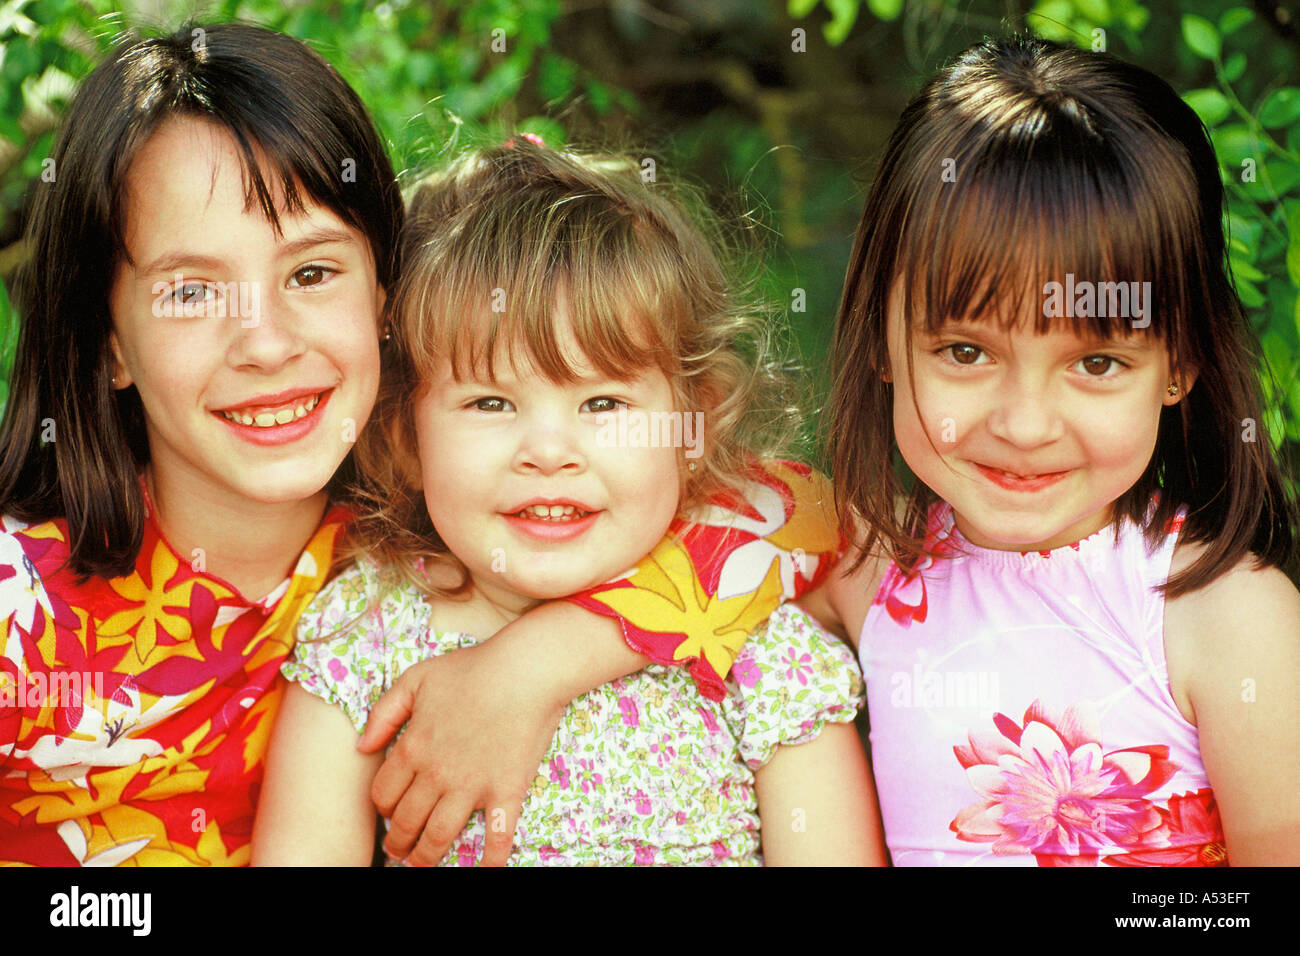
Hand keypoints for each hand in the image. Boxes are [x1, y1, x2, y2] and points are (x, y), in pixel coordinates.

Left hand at [357, 638, 563, 865]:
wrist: (524, 670)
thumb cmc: (471, 669)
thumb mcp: (416, 679)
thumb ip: (384, 713)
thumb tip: (362, 746)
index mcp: (413, 747)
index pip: (383, 793)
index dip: (381, 808)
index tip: (388, 813)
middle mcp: (436, 774)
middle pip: (406, 821)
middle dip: (397, 841)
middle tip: (398, 849)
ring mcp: (471, 786)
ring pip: (439, 836)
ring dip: (425, 857)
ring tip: (421, 864)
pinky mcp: (505, 791)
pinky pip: (497, 836)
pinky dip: (490, 860)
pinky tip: (485, 871)